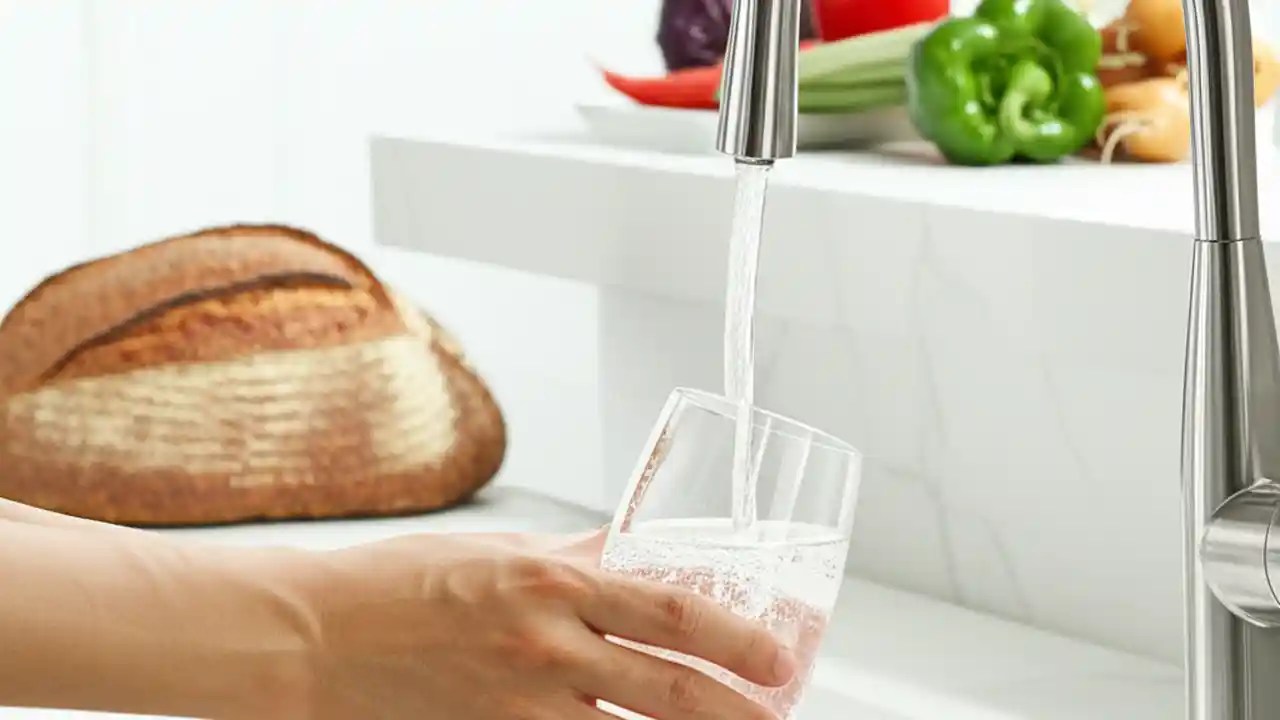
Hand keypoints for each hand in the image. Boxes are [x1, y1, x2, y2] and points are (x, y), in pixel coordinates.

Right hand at [295, 530, 794, 719]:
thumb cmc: (403, 583)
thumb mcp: (499, 553)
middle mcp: (543, 648)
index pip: (666, 611)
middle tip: (780, 713)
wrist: (311, 637)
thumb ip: (576, 558)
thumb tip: (639, 549)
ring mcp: (516, 708)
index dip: (734, 638)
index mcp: (549, 583)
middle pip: (667, 691)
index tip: (779, 656)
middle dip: (738, 711)